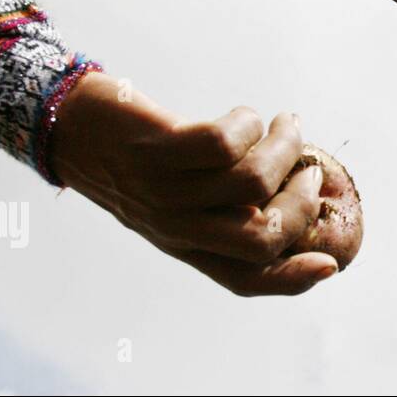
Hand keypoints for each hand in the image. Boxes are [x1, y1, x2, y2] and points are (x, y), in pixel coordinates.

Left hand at [48, 72, 336, 295]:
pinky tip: (246, 116)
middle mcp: (174, 226)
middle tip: (308, 170)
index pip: (243, 279)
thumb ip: (217, 204)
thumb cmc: (131, 156)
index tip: (330, 263)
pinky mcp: (156, 149)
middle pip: (260, 236)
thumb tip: (289, 189)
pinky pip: (223, 142)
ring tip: (286, 126)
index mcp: (182, 244)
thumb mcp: (169, 196)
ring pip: (252, 183)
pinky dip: (250, 123)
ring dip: (285, 149)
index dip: (291, 278)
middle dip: (302, 203)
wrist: (66, 124)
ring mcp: (163, 190)